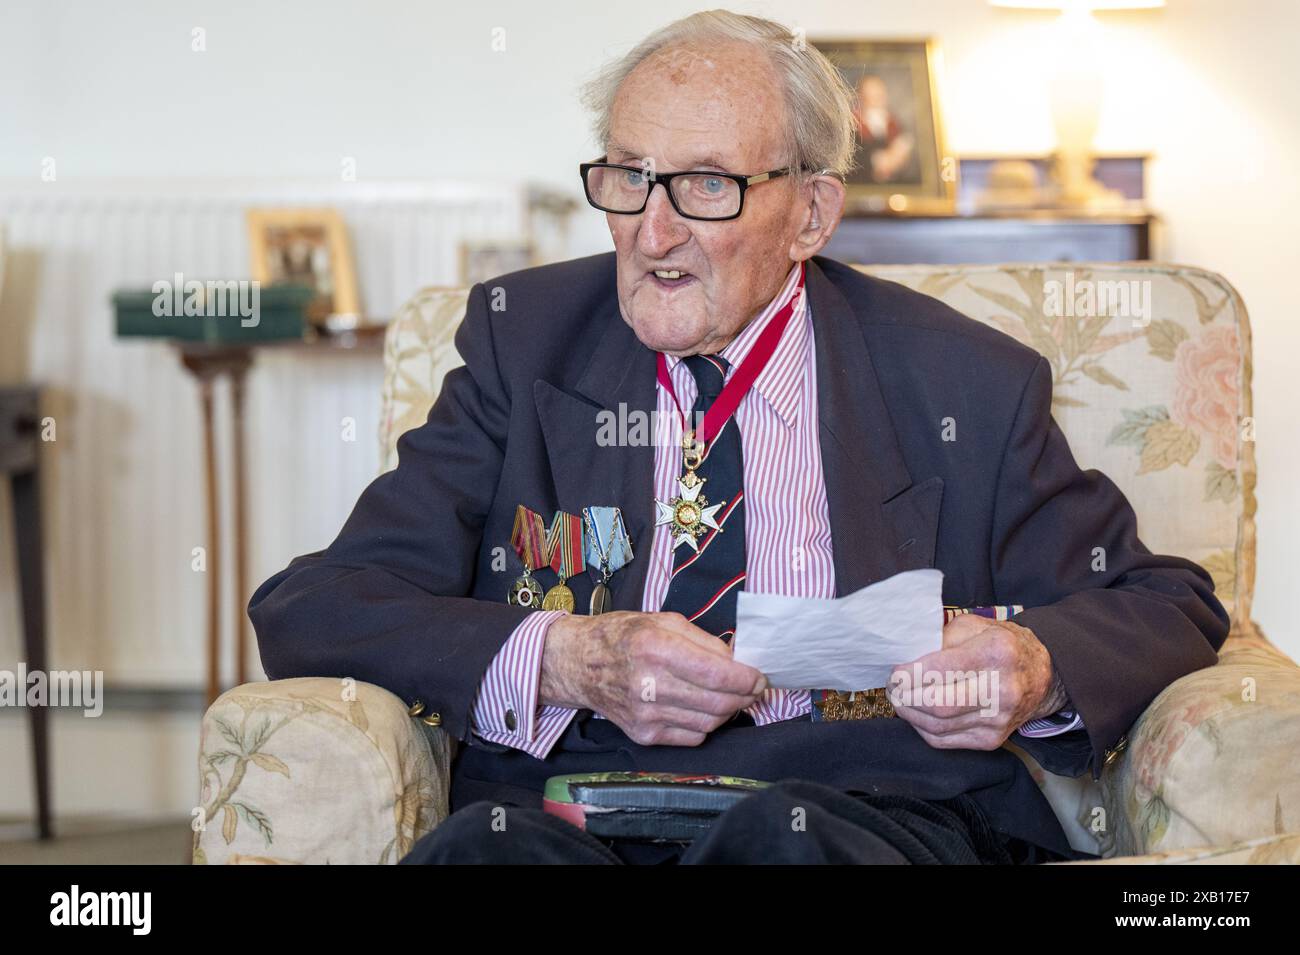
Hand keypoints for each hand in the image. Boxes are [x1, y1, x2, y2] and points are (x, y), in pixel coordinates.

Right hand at [539, 611, 767, 746]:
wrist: (580, 663)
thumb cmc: (623, 636)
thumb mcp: (664, 621)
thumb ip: (705, 641)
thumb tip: (739, 660)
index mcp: (656, 647)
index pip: (717, 673)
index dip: (748, 678)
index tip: (759, 676)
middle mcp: (649, 683)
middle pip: (718, 702)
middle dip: (745, 696)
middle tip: (753, 688)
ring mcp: (645, 714)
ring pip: (709, 723)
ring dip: (728, 711)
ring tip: (729, 696)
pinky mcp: (643, 734)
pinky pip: (692, 737)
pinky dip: (706, 724)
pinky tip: (703, 708)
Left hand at [888, 615, 1067, 750]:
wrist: (1042, 674)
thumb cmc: (1000, 645)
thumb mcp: (974, 627)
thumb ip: (940, 639)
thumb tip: (905, 658)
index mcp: (996, 653)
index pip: (939, 670)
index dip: (908, 674)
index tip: (894, 671)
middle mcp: (1001, 689)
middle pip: (937, 704)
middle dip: (904, 696)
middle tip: (892, 687)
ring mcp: (999, 719)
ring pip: (938, 726)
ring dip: (909, 714)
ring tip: (900, 699)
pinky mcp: (993, 740)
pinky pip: (945, 741)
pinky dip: (923, 729)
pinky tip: (917, 715)